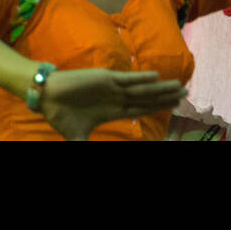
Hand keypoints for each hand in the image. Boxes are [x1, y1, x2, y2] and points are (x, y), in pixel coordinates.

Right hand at [40, 68, 185, 139]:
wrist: (44, 97)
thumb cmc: (60, 115)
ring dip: (161, 88)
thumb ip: (85, 147)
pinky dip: (141, 77)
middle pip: (147, 98)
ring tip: (180, 87)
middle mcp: (116, 98)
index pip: (141, 108)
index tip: (175, 106)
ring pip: (142, 88)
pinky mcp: (104, 78)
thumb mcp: (77, 137)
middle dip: (166, 97)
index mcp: (112, 111)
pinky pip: (127, 78)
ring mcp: (111, 87)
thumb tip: (86, 153)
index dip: (158, 107)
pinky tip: (156, 76)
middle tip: (186, 94)